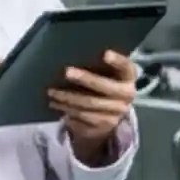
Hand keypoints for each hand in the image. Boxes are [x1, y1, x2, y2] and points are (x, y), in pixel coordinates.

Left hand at [48, 50, 136, 165]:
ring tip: (52, 91)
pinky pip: (83, 117)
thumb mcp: (105, 73)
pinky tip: (55, 103)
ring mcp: (117, 113)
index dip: (117, 61)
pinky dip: (67, 109)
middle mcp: (127, 95)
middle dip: (86, 79)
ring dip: (68, 98)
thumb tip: (70, 55)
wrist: (107, 114)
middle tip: (67, 72)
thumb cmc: (101, 83)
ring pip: (90, 104)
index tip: (105, 53)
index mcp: (128, 77)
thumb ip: (96, 65)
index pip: (126, 67)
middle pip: (106, 87)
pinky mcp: (105, 126)